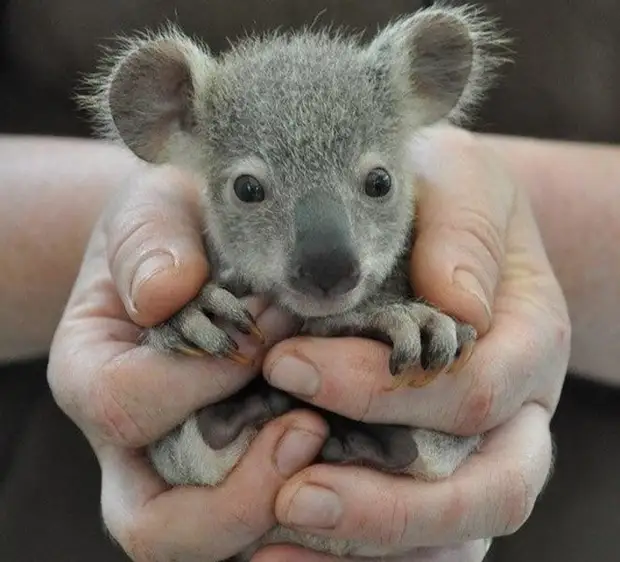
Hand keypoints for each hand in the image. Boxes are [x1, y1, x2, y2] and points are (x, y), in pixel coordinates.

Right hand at [47, 165, 327, 561]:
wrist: (201, 250)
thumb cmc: (176, 228)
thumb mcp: (154, 211)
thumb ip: (149, 244)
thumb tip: (163, 295)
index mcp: (95, 376)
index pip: (127, 407)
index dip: (199, 380)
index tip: (267, 336)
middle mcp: (131, 445)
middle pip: (157, 525)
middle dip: (238, 497)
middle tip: (309, 432)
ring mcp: (184, 471)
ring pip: (216, 545)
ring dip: (283, 512)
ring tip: (336, 448)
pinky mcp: (237, 477)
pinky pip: (269, 528)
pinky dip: (313, 514)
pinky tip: (358, 465)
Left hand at [258, 125, 570, 560]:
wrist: (448, 223)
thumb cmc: (447, 198)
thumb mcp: (461, 185)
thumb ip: (462, 235)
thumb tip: (457, 306)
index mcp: (528, 339)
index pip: (472, 390)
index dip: (382, 390)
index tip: (287, 364)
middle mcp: (518, 411)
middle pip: (486, 489)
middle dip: (390, 505)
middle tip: (294, 496)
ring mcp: (483, 452)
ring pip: (455, 536)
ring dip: (371, 551)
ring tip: (279, 545)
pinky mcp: (441, 475)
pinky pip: (420, 543)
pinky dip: (357, 558)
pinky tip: (282, 550)